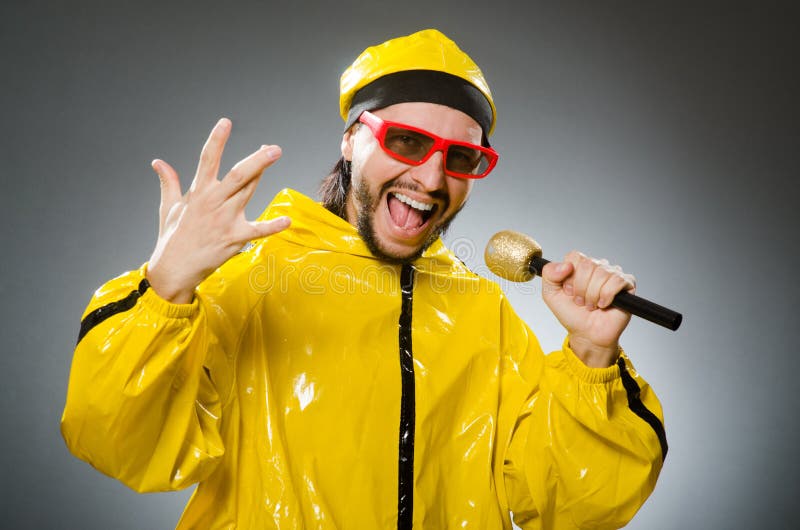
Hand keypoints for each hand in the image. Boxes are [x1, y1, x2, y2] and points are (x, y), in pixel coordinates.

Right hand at [146, 118, 290, 303]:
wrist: (174, 269)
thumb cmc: (172, 238)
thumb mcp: (168, 207)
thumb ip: (169, 183)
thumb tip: (158, 163)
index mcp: (198, 193)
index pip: (207, 160)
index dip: (216, 140)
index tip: (225, 122)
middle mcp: (213, 202)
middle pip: (237, 175)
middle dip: (255, 159)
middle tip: (272, 147)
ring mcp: (224, 220)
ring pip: (247, 191)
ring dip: (262, 174)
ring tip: (274, 155)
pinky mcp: (234, 238)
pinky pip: (257, 230)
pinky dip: (272, 226)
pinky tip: (286, 220)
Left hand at [541, 252, 635, 366]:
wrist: (586, 334)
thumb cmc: (571, 314)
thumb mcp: (550, 294)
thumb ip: (549, 274)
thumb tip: (566, 265)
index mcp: (580, 265)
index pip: (575, 257)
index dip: (570, 277)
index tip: (569, 292)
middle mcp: (598, 266)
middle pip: (588, 264)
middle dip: (581, 288)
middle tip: (581, 301)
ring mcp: (613, 274)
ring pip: (602, 273)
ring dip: (592, 295)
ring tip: (591, 305)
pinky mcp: (627, 284)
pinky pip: (617, 281)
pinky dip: (606, 296)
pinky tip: (604, 304)